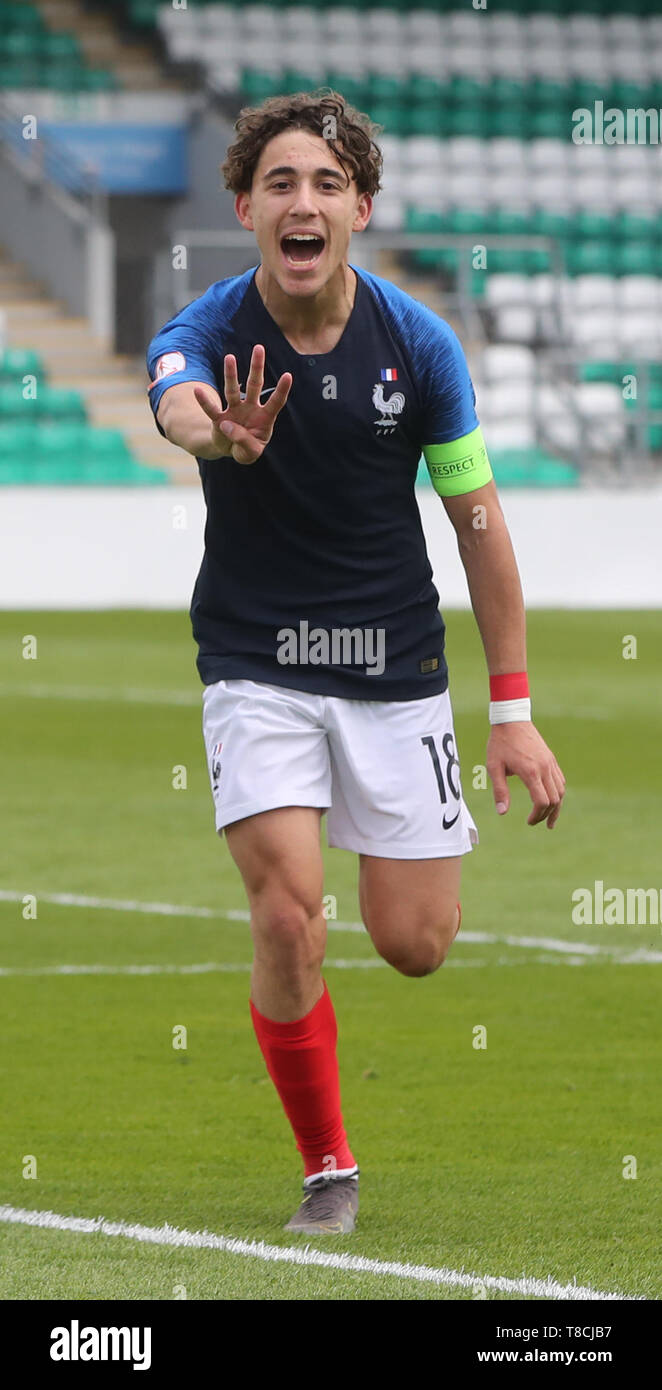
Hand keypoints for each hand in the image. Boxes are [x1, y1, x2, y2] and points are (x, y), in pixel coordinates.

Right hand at [193, 344, 291, 463]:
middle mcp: (251, 409)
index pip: (276, 402)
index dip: (281, 390)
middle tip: (259, 347)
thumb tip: (227, 425)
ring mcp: (234, 411)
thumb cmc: (246, 449)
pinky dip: (204, 401)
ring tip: (230, 357)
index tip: (288, 375)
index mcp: (265, 417)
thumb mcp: (250, 453)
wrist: (231, 450)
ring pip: (233, 390)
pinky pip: (211, 409)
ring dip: (231, 374)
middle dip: (257, 367)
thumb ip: (244, 441)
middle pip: (254, 385)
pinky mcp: (219, 419)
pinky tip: (197, 391)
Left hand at [486, 722, 565, 828]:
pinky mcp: (551, 758)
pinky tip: (551, 800)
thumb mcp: (494, 767)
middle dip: (546, 814)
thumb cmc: (500, 743)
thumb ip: (499, 790)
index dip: (537, 815)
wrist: (512, 719)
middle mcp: (544, 768)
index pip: (542, 802)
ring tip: (550, 819)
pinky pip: (560, 780)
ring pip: (560, 791)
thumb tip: (502, 812)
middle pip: (554, 799)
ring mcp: (550, 763)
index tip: (528, 822)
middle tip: (535, 821)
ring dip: (556, 806)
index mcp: (530, 772)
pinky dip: (557, 793)